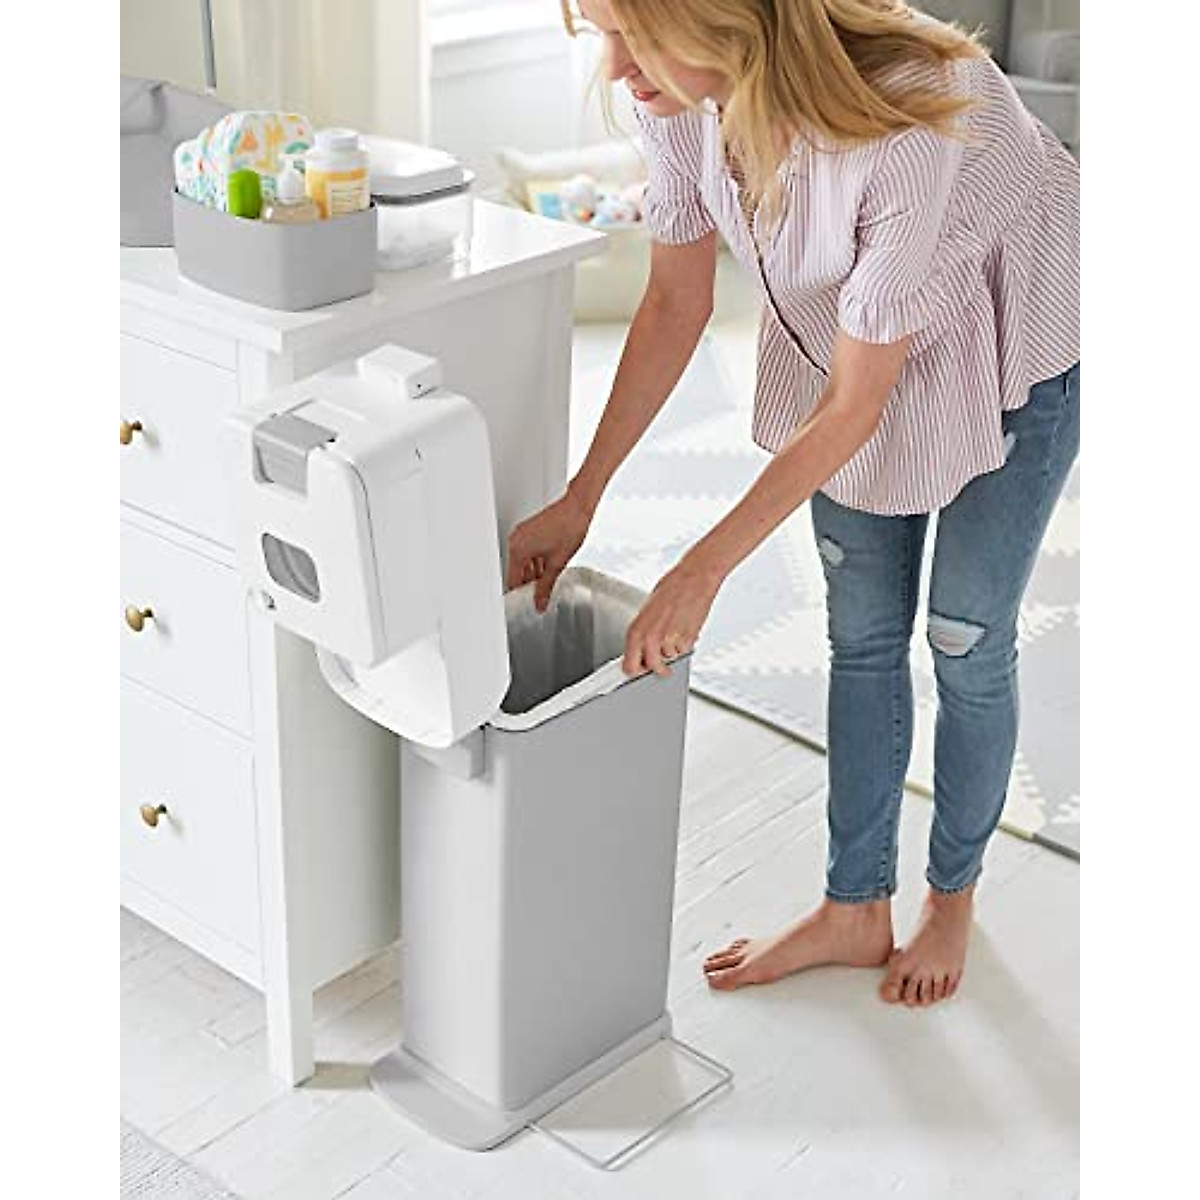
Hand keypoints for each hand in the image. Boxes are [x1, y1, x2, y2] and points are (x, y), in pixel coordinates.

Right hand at [506, 485, 591, 611]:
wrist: (578, 507)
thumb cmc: (568, 527)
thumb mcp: (556, 564)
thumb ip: (546, 587)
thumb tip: (540, 601)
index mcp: (518, 549)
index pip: (512, 580)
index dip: (520, 595)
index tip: (528, 604)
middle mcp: (516, 540)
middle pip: (517, 571)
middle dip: (528, 585)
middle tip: (539, 597)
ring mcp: (523, 534)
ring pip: (523, 562)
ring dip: (534, 574)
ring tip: (546, 585)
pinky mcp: (530, 530)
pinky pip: (528, 552)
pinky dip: (536, 562)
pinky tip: (548, 570)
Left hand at [623, 553, 723, 677]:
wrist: (694, 578)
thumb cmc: (671, 588)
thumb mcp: (648, 611)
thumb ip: (644, 632)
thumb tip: (642, 650)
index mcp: (636, 631)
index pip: (629, 666)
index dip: (635, 670)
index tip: (639, 670)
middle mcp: (650, 639)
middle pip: (651, 669)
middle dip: (656, 667)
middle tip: (661, 658)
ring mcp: (669, 642)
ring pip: (669, 660)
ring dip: (673, 651)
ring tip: (675, 629)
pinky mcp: (687, 641)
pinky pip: (684, 652)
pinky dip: (685, 644)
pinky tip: (684, 627)